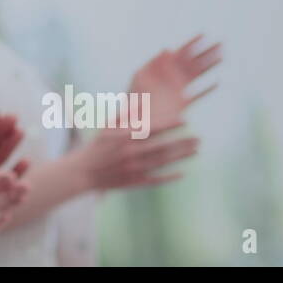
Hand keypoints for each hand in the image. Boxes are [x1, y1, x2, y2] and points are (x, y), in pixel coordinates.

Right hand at [75, 122, 199, 191]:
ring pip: (163, 162)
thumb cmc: (97, 146)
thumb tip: (143, 100)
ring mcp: (134, 169)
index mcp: (125, 137)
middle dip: (182, 142)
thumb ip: (126, 114)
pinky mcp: (134, 182)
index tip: (184, 120)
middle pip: (162, 146)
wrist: (83, 172)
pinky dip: (170, 177)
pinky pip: (156, 179)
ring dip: (181, 156)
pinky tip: (182, 173)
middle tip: (199, 138)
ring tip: (196, 150)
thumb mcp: (108, 127)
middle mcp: (131, 153)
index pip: (152, 128)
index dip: (169, 124)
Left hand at [128, 34, 221, 132]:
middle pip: (193, 62)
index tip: (204, 35)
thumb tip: (167, 49)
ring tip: (221, 56)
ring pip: (197, 75)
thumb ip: (156, 64)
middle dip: (206, 53)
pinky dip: (207, 89)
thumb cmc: (132, 97)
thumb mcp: (141, 77)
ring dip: (209, 66)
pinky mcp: (181, 104)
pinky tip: (216, 83)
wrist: (133, 121)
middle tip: (220, 43)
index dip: (192, 44)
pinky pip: (197, 94)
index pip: (180, 53)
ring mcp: (178, 90)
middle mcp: (172, 77)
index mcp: (162, 69)